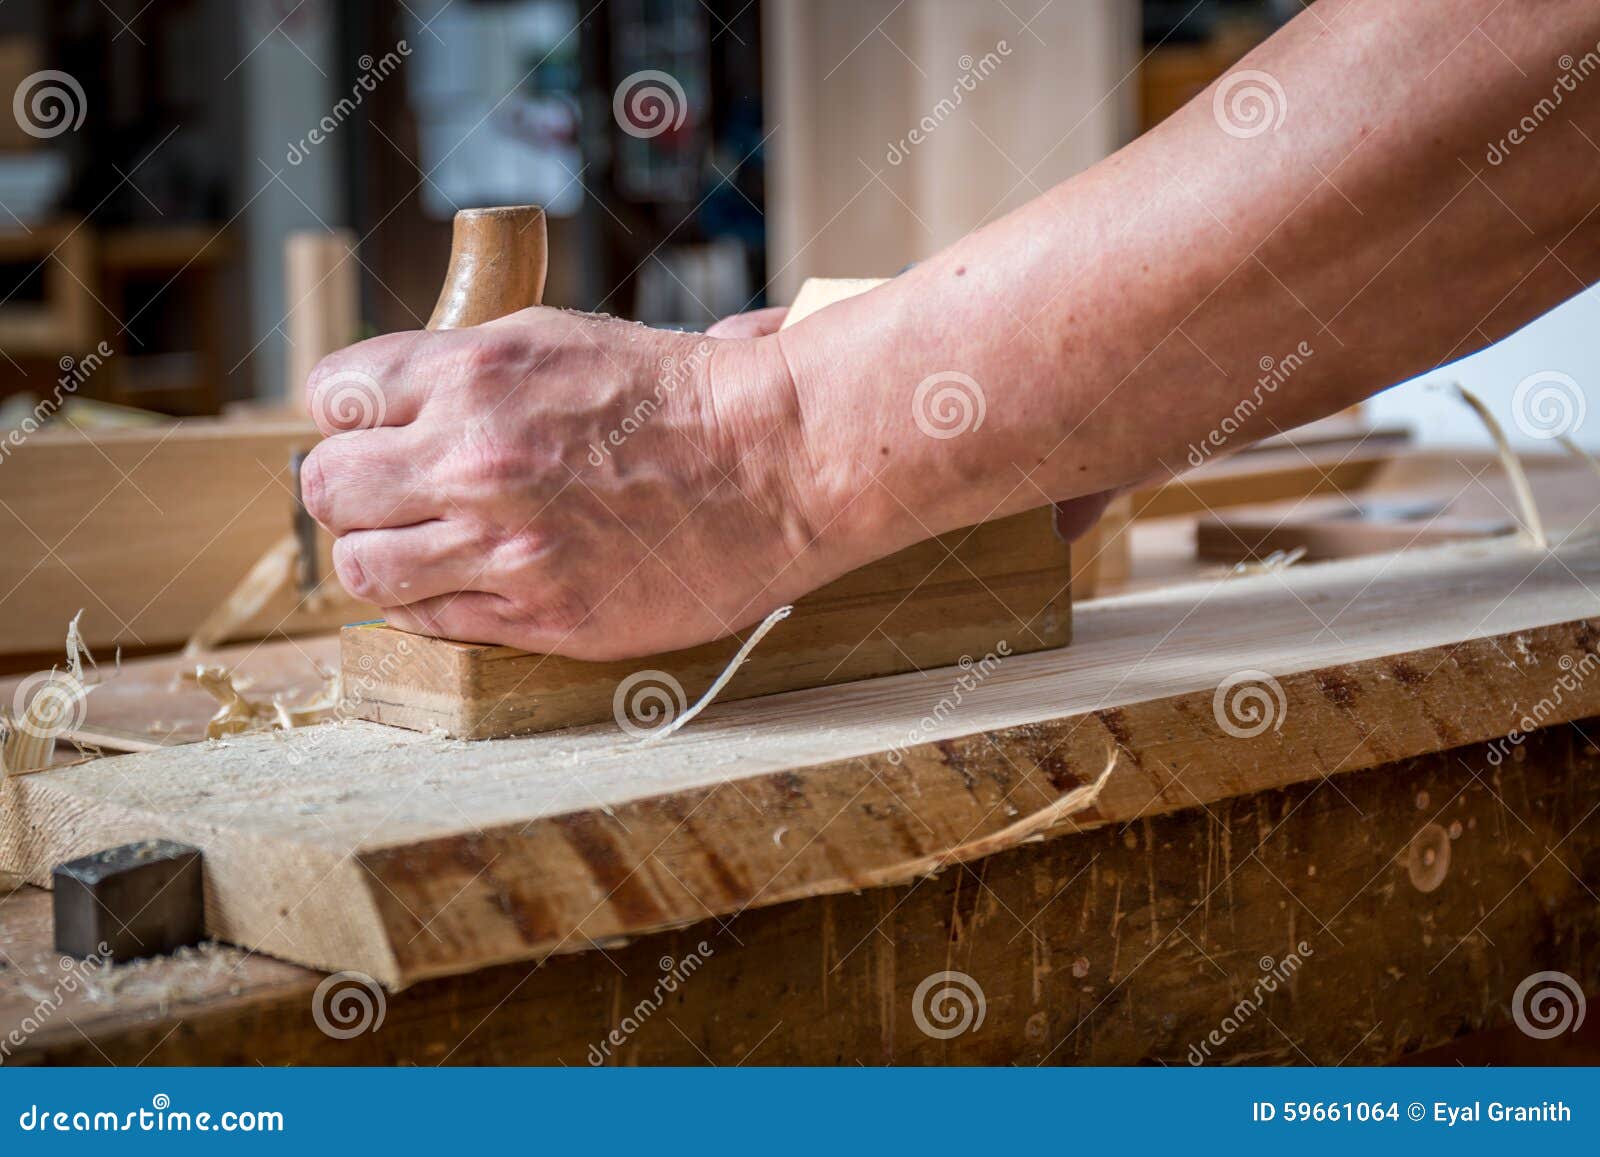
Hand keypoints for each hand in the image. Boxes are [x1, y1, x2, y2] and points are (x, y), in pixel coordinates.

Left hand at [301, 307, 837, 660]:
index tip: (380, 431)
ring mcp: (503, 544)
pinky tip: (465, 583)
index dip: (352, 416)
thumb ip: (464, 369)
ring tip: (423, 547)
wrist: (777, 462)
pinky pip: (428, 620)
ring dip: (382, 553)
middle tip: (395, 495)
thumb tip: (388, 403)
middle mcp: (473, 458)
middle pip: (328, 485)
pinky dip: (429, 604)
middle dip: (354, 487)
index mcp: (475, 373)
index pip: (333, 396)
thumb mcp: (558, 338)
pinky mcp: (541, 613)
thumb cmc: (679, 397)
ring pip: (361, 565)